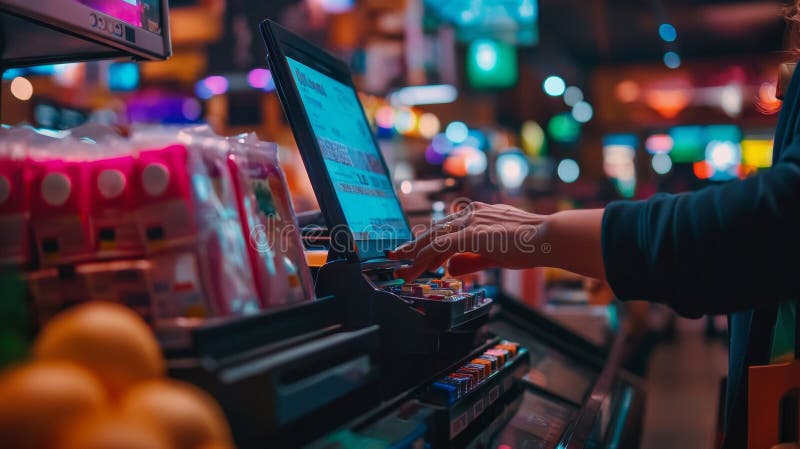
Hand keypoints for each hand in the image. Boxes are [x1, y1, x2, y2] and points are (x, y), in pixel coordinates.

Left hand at [387, 202, 548, 281]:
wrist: (548, 237)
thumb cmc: (530, 245)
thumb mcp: (496, 255)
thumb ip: (472, 261)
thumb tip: (450, 269)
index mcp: (479, 215)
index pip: (446, 228)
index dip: (428, 242)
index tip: (416, 254)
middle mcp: (472, 214)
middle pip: (434, 230)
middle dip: (414, 245)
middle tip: (397, 257)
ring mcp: (472, 222)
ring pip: (434, 238)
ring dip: (417, 255)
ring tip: (404, 270)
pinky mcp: (473, 234)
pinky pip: (442, 245)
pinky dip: (427, 257)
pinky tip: (418, 267)